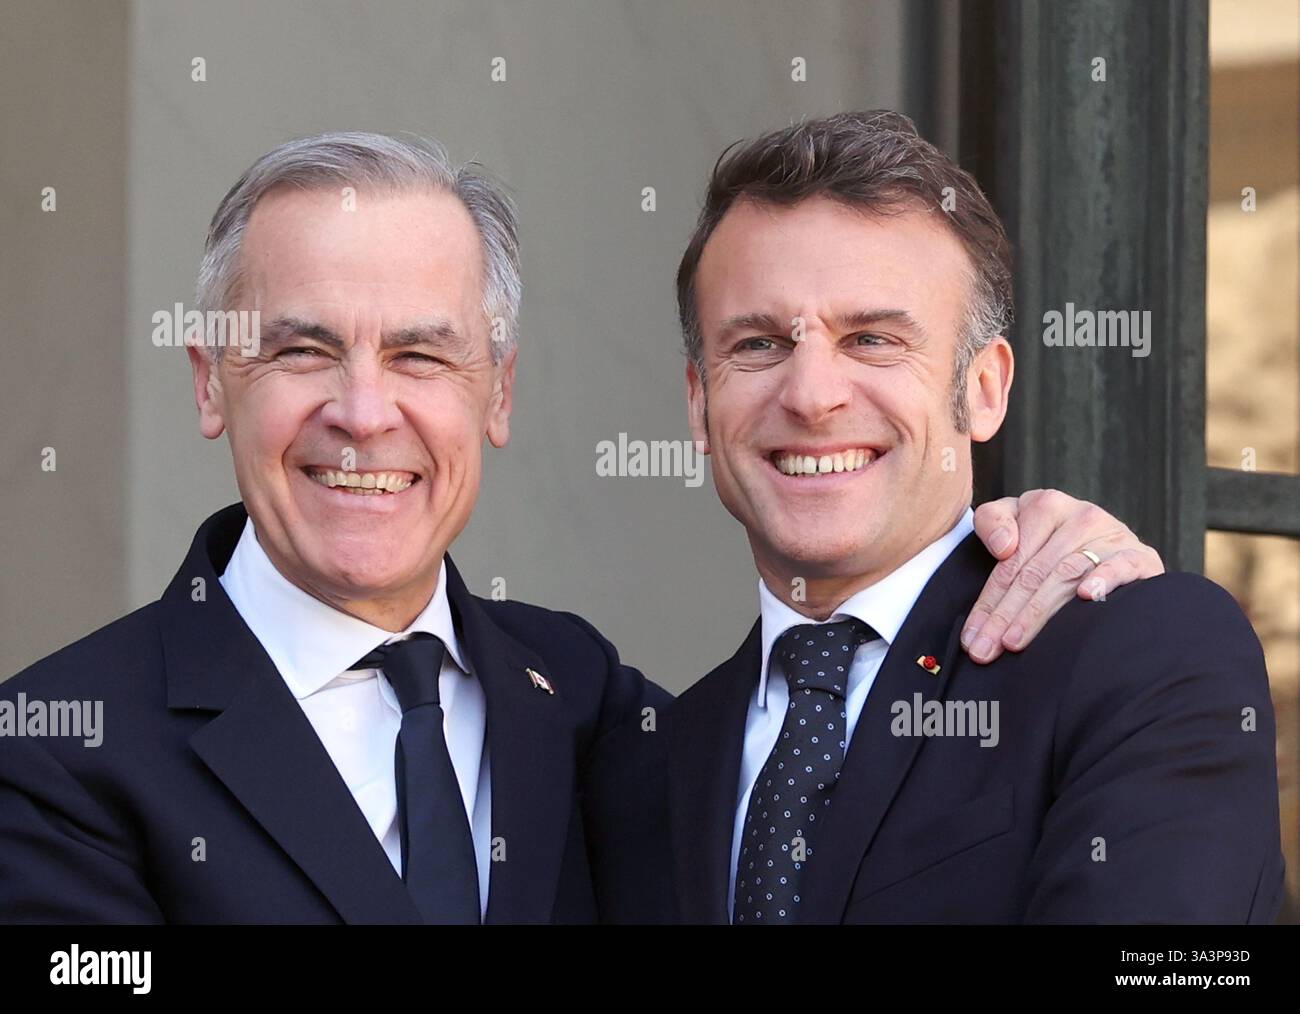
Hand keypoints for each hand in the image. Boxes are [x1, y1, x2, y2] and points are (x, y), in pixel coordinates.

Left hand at [963, 489, 1163, 662]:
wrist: (1114, 545)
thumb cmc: (1053, 541)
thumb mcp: (1017, 521)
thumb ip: (993, 521)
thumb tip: (1003, 546)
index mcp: (1044, 505)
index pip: (1009, 562)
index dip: (988, 602)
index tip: (972, 637)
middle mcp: (1079, 516)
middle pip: (1033, 573)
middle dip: (1005, 616)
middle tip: (986, 650)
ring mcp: (1111, 535)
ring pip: (1067, 575)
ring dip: (1038, 612)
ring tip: (1014, 641)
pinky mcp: (1140, 555)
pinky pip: (1121, 566)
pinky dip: (1104, 580)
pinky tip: (1087, 597)